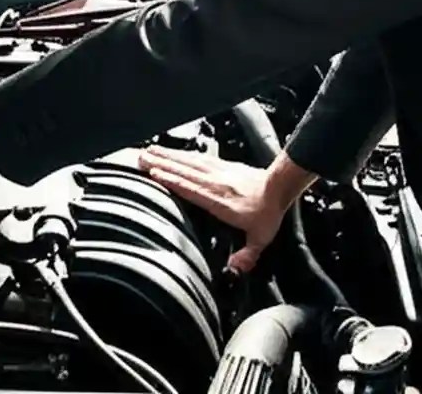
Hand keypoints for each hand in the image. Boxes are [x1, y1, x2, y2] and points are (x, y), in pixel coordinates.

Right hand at [138, 146, 289, 272]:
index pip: (191, 189)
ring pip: (189, 162)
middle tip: (141, 158)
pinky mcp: (223, 166)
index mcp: (220, 201)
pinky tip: (175, 152)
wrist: (280, 186)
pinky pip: (200, 159)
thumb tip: (235, 269)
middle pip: (184, 172)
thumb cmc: (269, 211)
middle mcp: (216, 183)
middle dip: (162, 164)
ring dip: (169, 156)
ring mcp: (219, 172)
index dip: (173, 181)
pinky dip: (185, 154)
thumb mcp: (260, 238)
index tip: (154, 174)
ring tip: (151, 151)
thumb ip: (247, 255)